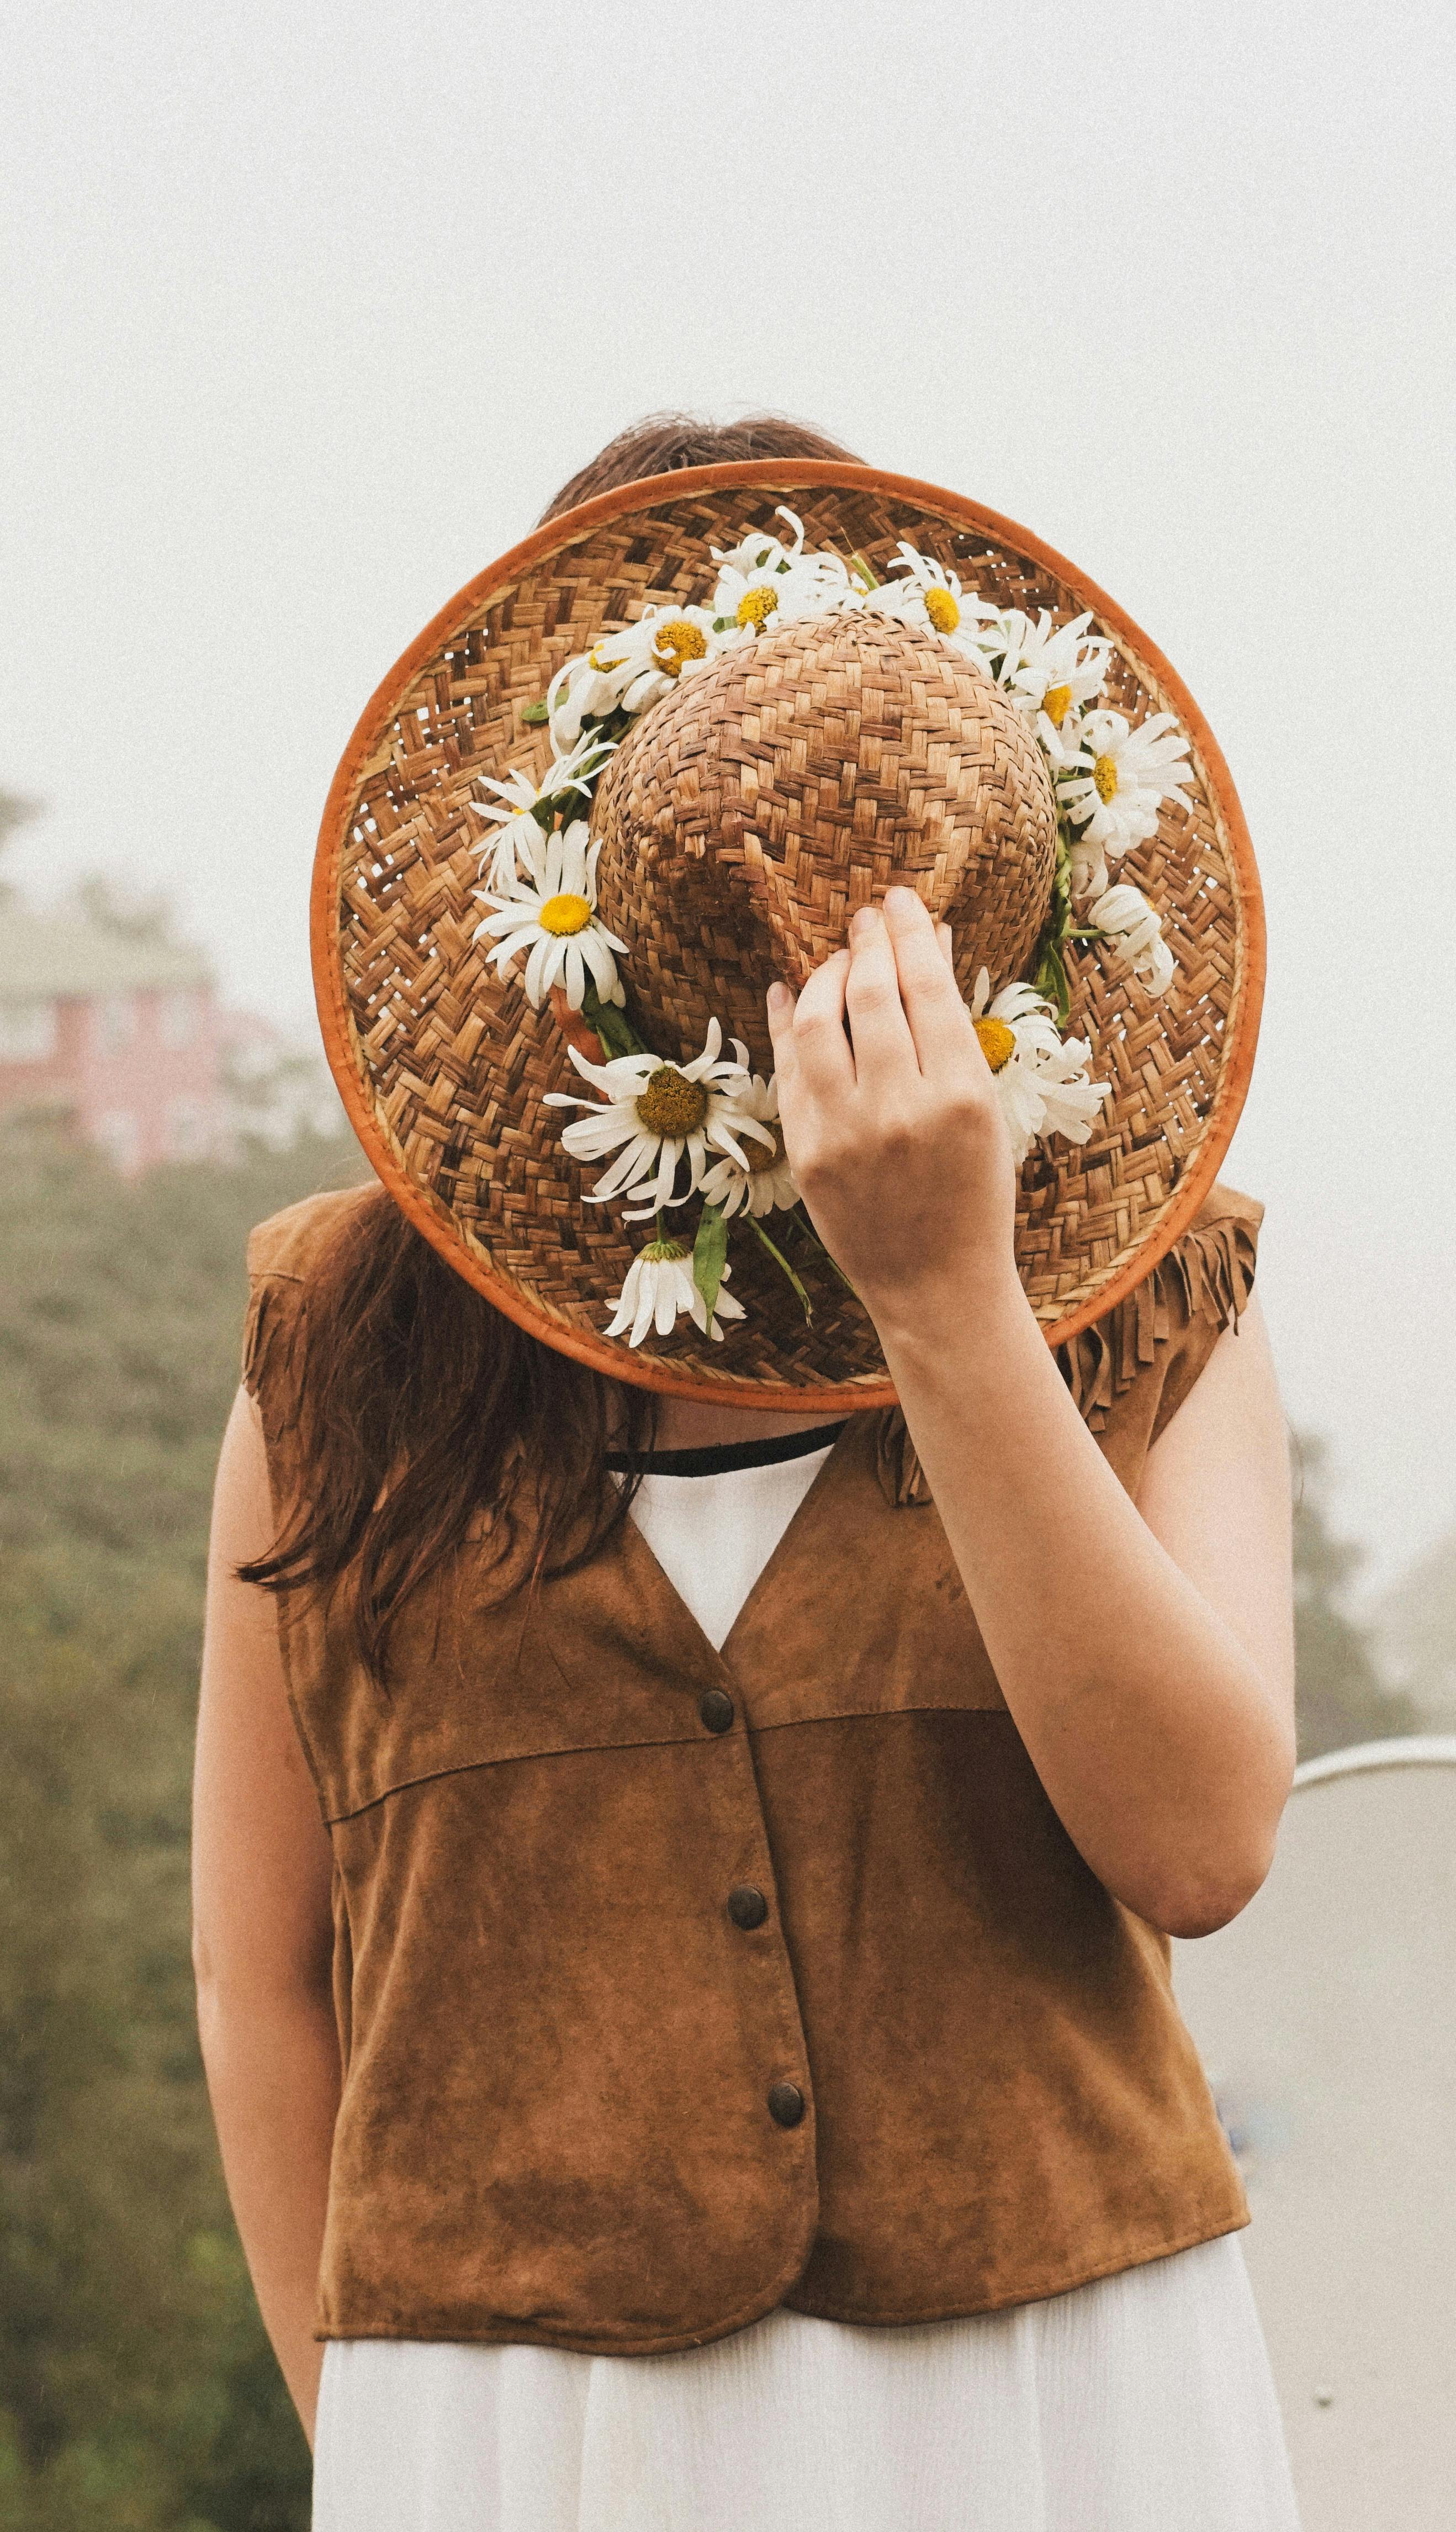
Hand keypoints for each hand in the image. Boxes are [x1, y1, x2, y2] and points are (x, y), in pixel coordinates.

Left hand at [766, 886, 1022, 1336]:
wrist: (937, 1285)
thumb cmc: (975, 1194)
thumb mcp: (986, 1110)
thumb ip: (954, 1029)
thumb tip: (931, 944)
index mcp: (962, 1095)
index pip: (927, 986)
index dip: (909, 933)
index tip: (899, 901)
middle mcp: (901, 1110)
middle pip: (870, 995)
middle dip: (867, 944)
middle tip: (866, 918)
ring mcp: (846, 1134)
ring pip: (818, 1023)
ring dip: (824, 976)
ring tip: (837, 960)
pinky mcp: (807, 1155)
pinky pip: (786, 1071)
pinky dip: (783, 1022)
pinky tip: (789, 993)